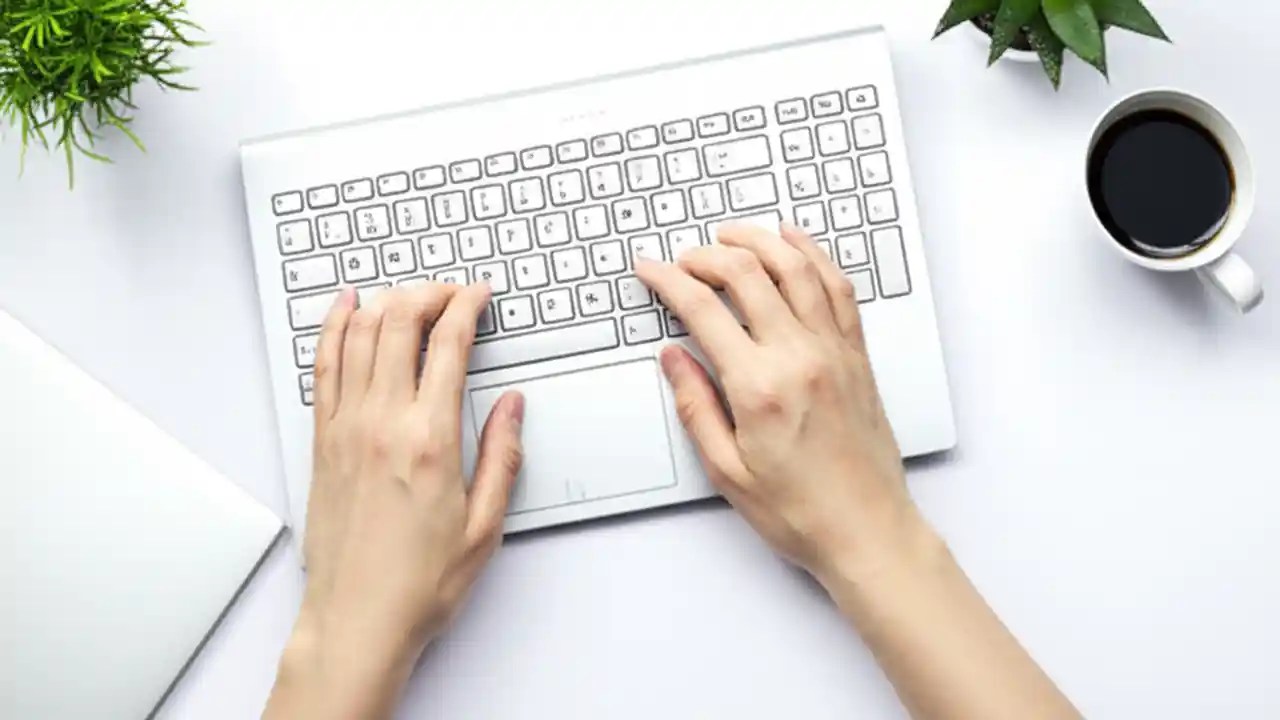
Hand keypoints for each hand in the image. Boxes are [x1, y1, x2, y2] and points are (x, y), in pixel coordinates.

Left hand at [265, 283, 523, 719]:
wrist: (356, 621)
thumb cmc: (418, 584)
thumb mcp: (485, 525)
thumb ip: (502, 455)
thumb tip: (512, 405)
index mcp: (430, 439)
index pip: (448, 344)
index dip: (467, 306)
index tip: (480, 294)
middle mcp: (382, 423)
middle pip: (400, 323)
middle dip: (429, 293)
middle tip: (451, 292)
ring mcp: (344, 428)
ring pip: (360, 334)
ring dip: (386, 301)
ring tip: (409, 294)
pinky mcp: (321, 441)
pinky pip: (324, 365)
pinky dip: (335, 327)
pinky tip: (345, 309)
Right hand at [636, 223, 919, 585]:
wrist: (866, 531)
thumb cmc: (800, 512)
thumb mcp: (726, 470)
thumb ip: (696, 405)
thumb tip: (674, 358)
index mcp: (758, 387)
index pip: (702, 310)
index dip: (669, 280)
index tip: (650, 269)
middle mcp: (799, 358)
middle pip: (748, 275)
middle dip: (708, 255)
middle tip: (685, 258)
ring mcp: (833, 351)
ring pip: (796, 268)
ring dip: (759, 241)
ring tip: (732, 234)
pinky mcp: (856, 356)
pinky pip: (837, 288)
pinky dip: (813, 256)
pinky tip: (795, 243)